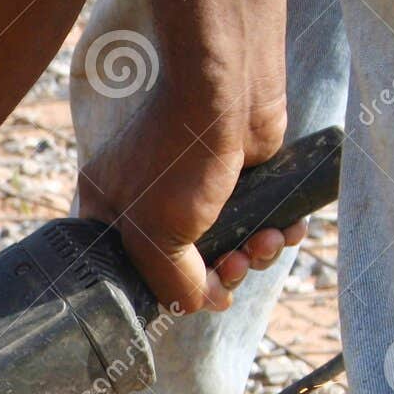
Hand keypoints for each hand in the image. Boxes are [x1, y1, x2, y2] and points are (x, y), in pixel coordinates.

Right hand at [77, 0, 301, 313]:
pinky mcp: (236, 177)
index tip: (199, 296)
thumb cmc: (178, 157)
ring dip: (253, 254)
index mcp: (108, 211)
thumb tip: (202, 305)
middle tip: (237, 267)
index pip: (132, 271)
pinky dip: (275, 230)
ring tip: (267, 244)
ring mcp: (192, 188)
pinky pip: (256, 219)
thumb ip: (171, 284)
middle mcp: (146, 200)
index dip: (168, 291)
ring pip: (226, 245)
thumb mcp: (157, 237)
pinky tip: (286, 228)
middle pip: (184, 264)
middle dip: (221, 273)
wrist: (229, 89)